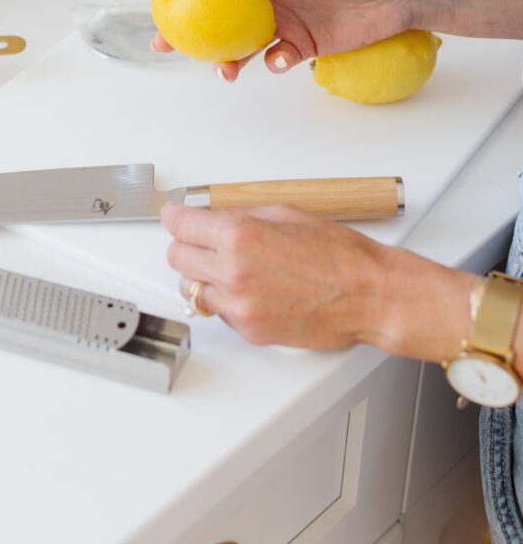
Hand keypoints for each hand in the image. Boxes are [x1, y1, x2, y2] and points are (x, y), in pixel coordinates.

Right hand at [141, 0, 413, 79]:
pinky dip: (273, 64)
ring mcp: (284, 21)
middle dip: (187, 27)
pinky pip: (277, 59)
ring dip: (227, 57)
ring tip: (222, 70)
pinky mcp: (304, 45)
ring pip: (241, 42)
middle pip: (216, 11)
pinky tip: (280, 62)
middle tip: (164, 43)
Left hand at [162, 201, 474, 360]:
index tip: (175, 215)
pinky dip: (226, 300)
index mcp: (239, 236)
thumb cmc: (338, 253)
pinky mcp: (249, 330)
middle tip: (202, 239)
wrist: (368, 295)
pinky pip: (219, 312)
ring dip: (202, 276)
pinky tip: (250, 288)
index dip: (175, 217)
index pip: (179, 224)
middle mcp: (232, 272)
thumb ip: (241, 215)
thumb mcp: (285, 213)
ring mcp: (238, 305)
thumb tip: (213, 216)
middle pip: (176, 257)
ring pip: (191, 289)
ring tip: (229, 267)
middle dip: (186, 244)